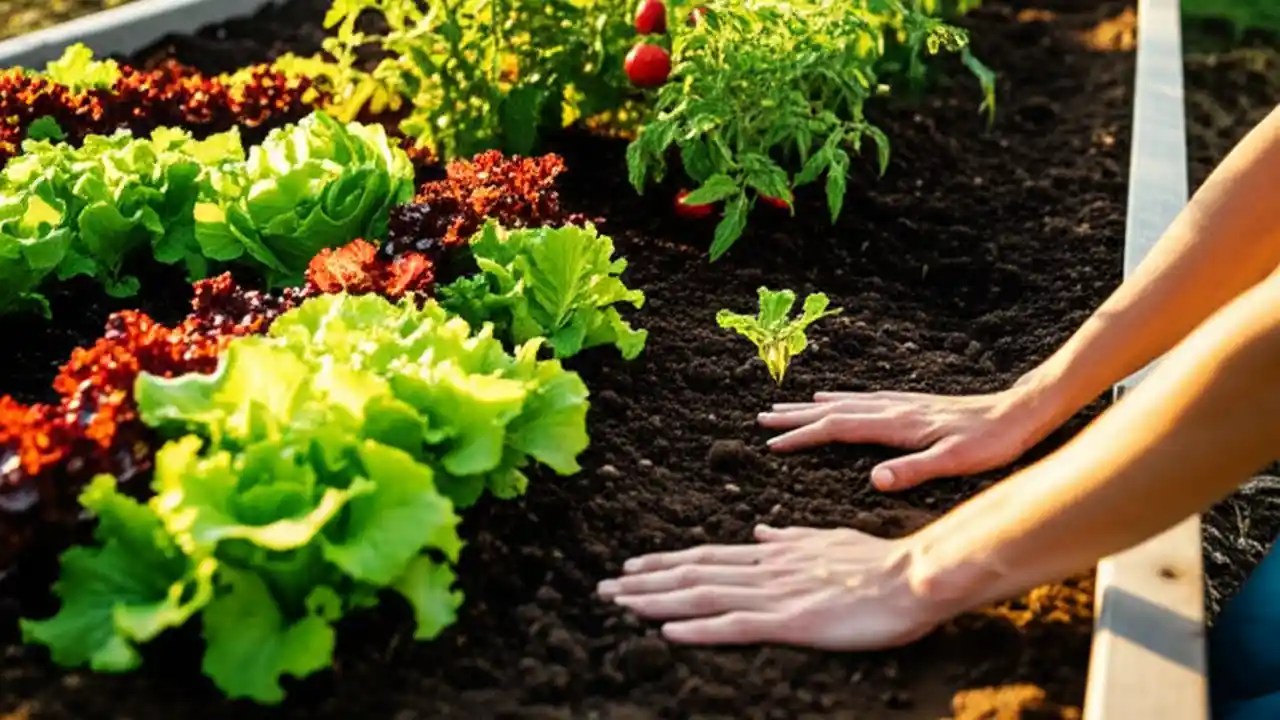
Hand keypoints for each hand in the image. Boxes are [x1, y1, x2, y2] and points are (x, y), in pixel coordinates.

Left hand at [596, 524, 942, 650]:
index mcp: (774, 553)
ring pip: (703, 596)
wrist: (913, 576)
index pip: (708, 557)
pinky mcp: (791, 620)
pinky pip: (735, 625)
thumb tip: (759, 533)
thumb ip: (790, 538)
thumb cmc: (878, 562)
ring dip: (658, 600)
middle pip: (694, 574)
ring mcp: (775, 594)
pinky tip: (668, 630)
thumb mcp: (827, 540)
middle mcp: (765, 569)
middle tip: (605, 586)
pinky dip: (698, 627)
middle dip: (646, 581)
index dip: (667, 563)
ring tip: (620, 603)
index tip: (634, 566)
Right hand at [756, 388, 1055, 491]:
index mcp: (896, 424)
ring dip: (812, 407)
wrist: (1021, 411)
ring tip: (785, 408)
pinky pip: (863, 400)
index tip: (772, 444)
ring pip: (845, 403)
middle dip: (795, 417)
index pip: (838, 428)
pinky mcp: (912, 405)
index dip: (803, 436)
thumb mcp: (955, 462)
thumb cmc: (991, 442)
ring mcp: (901, 403)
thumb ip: (913, 470)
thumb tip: (872, 480)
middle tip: (762, 419)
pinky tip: (833, 399)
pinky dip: (839, 400)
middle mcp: (893, 408)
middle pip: (833, 410)